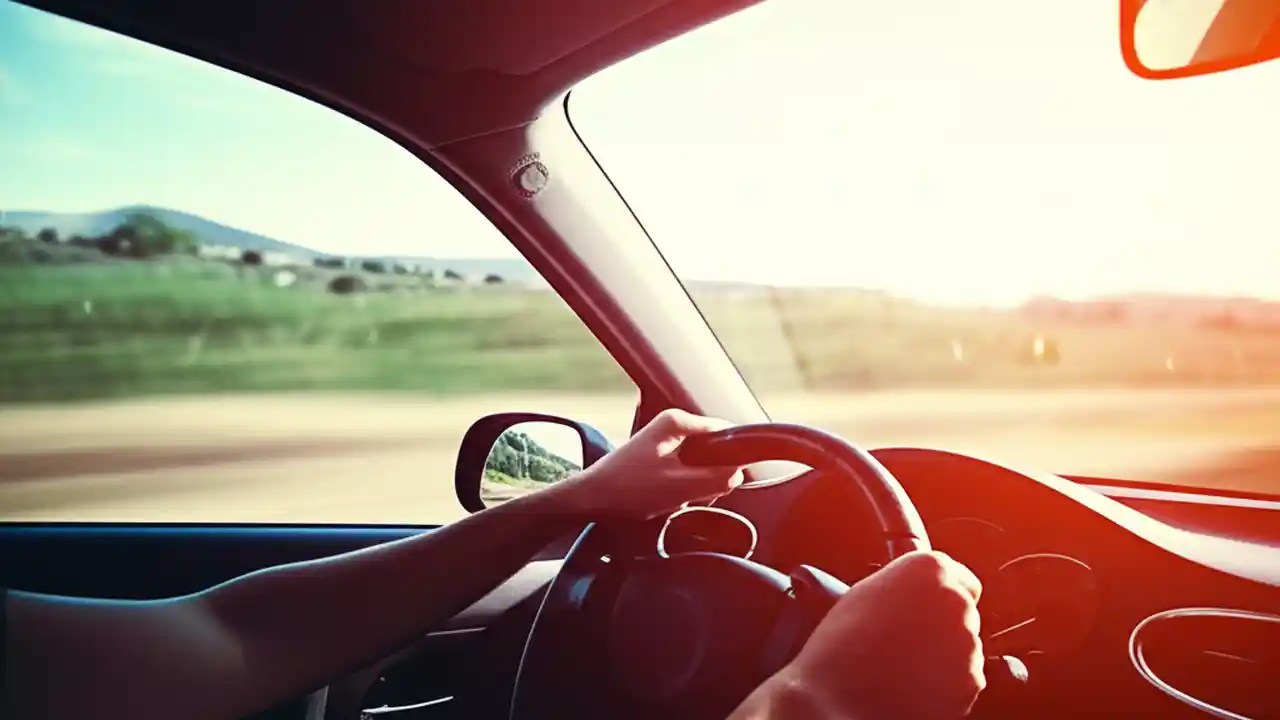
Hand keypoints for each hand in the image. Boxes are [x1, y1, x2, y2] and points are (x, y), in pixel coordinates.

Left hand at [536, 409, 743, 518]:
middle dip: (711, 476)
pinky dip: (683, 487)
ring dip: (696, 484)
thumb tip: (739, 474)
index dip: (731, 459)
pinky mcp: (658, 457)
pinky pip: (686, 471)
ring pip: (700, 463)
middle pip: (714, 450)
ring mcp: (664, 441)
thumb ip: (716, 479)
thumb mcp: (680, 487)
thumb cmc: (628, 489)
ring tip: (678, 497)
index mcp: (678, 422)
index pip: (725, 433)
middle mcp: (672, 425)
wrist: (591, 499)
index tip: (726, 482)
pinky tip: (669, 499)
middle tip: (696, 494)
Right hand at [768, 551, 985, 719]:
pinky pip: (964, 678)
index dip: (943, 598)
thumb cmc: (841, 644)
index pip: (963, 580)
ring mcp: (968, 641)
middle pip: (963, 613)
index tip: (928, 610)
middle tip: (906, 640)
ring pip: (964, 646)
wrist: (836, 697)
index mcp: (930, 569)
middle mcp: (955, 600)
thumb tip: (920, 580)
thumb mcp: (868, 592)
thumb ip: (904, 583)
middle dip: (943, 625)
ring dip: (944, 655)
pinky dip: (945, 684)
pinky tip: (912, 686)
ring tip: (903, 666)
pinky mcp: (972, 680)